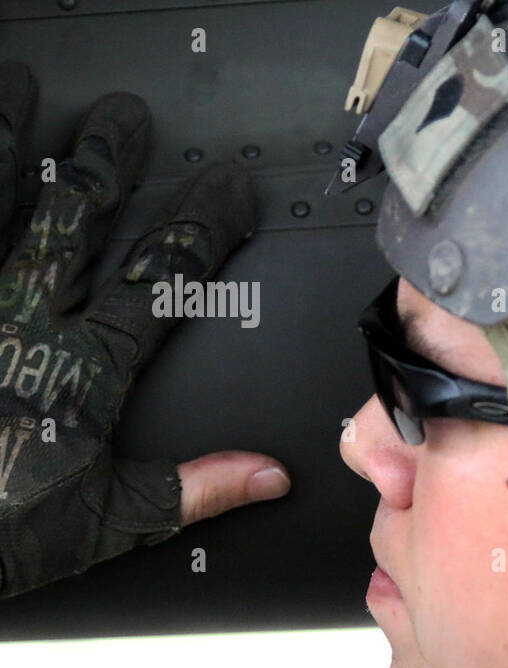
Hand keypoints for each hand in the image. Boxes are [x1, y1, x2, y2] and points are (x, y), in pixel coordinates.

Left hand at [0, 62, 289, 598]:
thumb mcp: (109, 522)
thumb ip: (194, 489)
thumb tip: (268, 474)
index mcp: (83, 369)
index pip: (161, 280)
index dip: (201, 228)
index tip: (227, 188)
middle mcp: (22, 321)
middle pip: (73, 221)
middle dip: (105, 165)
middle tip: (123, 119)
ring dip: (14, 147)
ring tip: (23, 93)